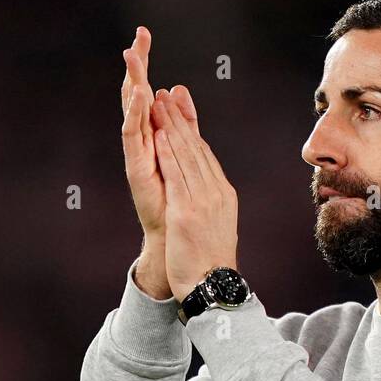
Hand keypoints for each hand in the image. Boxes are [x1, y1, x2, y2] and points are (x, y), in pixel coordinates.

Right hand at [121, 27, 164, 242]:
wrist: (173, 230)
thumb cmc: (177, 192)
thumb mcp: (182, 146)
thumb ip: (182, 119)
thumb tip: (178, 87)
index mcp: (151, 128)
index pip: (146, 86)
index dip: (144, 61)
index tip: (144, 33)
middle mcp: (141, 135)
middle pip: (135, 91)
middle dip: (136, 63)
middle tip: (137, 36)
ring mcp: (136, 149)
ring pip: (132, 109)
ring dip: (133, 82)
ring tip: (133, 57)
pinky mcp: (135, 164)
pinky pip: (133, 134)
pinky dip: (136, 114)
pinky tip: (140, 96)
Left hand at [152, 86, 238, 301]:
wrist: (212, 286)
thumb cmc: (209, 264)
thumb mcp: (214, 227)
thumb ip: (208, 206)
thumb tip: (204, 198)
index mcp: (223, 196)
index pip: (205, 156)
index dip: (192, 130)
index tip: (181, 110)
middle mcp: (215, 193)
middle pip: (196, 149)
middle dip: (180, 119)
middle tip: (168, 93)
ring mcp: (203, 202)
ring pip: (186, 156)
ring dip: (171, 127)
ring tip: (159, 103)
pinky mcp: (187, 212)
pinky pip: (176, 175)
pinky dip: (167, 153)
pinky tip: (157, 134)